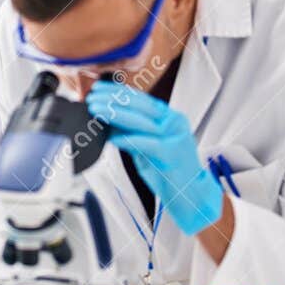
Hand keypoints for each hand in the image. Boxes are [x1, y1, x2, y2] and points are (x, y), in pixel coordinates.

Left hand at [85, 82, 222, 235]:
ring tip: (97, 112)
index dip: (118, 92)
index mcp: (169, 118)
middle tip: (92, 99)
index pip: (141, 99)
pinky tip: (113, 137)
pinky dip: (129, 140)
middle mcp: (174, 123)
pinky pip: (148, 144)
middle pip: (141, 106)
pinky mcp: (173, 154)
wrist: (192, 196)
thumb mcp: (147, 147)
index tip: (97, 89)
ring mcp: (175, 137)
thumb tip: (108, 121)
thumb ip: (133, 133)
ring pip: (142, 122)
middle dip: (113, 100)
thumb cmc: (168, 172)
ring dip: (116, 115)